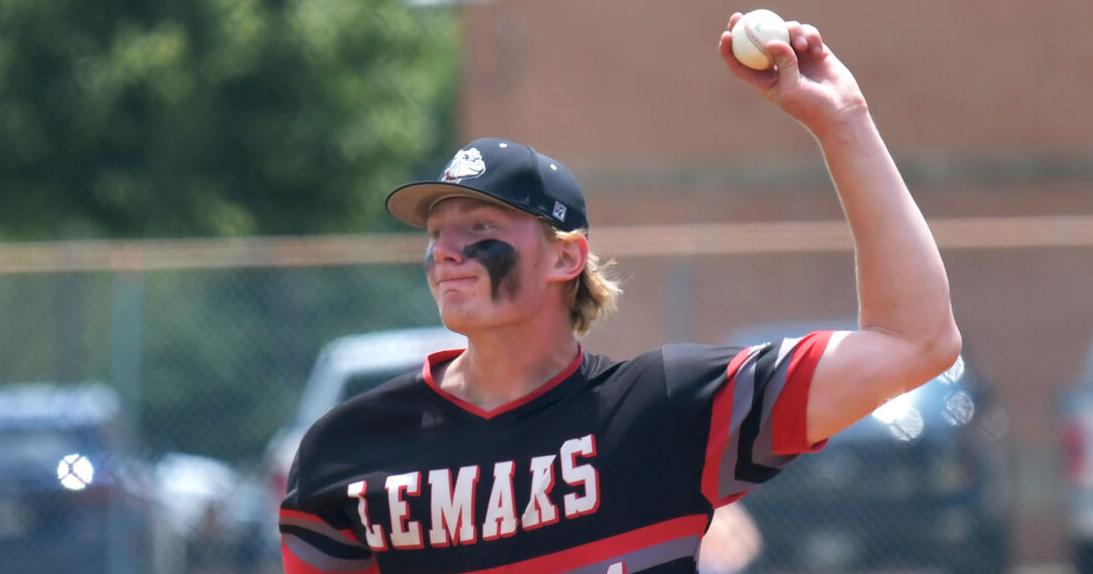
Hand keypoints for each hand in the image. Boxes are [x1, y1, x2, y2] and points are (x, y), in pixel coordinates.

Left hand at [718, 13, 868, 138]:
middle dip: (747, 27)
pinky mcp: (815, 51)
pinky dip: (810, 36)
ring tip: (801, 47)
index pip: (741, 63)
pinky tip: (817, 50)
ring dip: (792, 32)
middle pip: (758, 42)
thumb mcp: (792, 88)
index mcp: (765, 81)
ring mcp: (797, 57)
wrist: (841, 111)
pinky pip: (807, 33)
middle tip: (742, 15)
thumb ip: (782, 63)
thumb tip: (771, 40)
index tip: (727, 34)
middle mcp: (778, 67)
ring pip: (785, 32)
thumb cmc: (812, 108)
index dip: (729, 49)